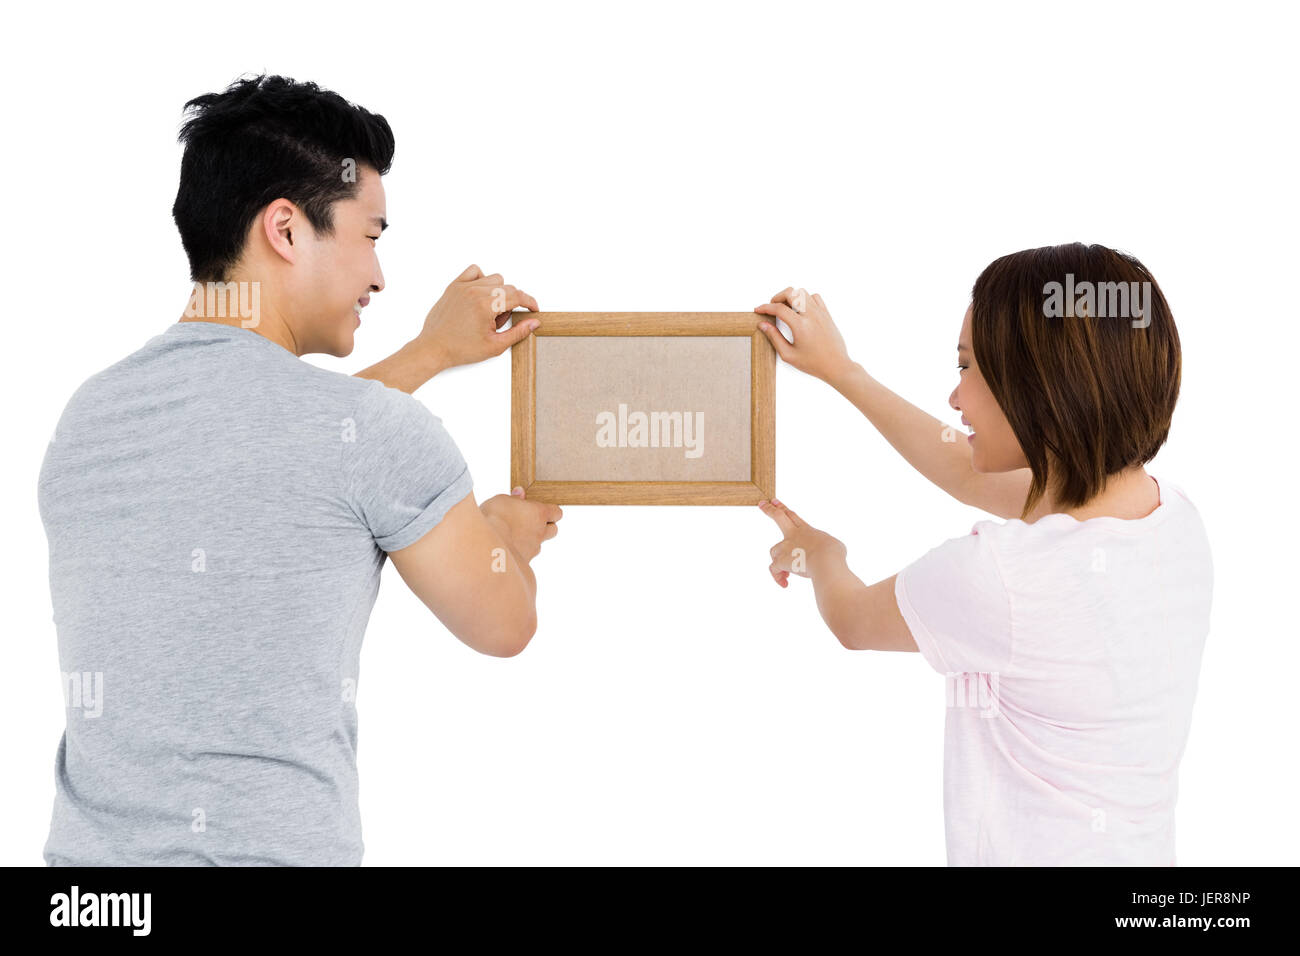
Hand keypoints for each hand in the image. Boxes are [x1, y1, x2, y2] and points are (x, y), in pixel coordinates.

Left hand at [414, 264, 539, 369]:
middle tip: (499, 322)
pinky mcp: (454, 286)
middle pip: (508, 288)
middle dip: (511, 304)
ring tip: (489, 311)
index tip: (533, 309)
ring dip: (498, 291)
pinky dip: (482, 279)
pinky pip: (475, 271)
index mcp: (486, 305)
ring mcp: (463, 286)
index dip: (530, 303)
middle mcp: (475, 291)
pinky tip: (480, 295)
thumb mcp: (495, 346)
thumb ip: (518, 332)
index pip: (518, 296)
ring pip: (494, 278)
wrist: (434, 348)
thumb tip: (534, 322)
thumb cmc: (460, 349)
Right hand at [480, 486, 561, 563]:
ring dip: (530, 540)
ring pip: (538, 544)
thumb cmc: (494, 518)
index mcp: (539, 513)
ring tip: (512, 536)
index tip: (541, 509)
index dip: (550, 511)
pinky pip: (525, 556)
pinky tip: (505, 548)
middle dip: (545, 526)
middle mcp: (540, 532)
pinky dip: (519, 552)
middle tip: (529, 522)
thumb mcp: (502, 500)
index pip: (556, 512)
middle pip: (553, 530)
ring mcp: (533, 549)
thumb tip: (520, 493)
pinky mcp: (523, 562)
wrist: (486, 546)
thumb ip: (514, 498)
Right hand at [754, 287, 856, 385]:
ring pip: (802, 292)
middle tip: (772, 307)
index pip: (778, 308)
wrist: (836, 366)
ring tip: (786, 308)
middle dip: (777, 297)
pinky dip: (805, 299)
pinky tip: (801, 310)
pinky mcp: (826, 314)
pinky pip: (815, 297)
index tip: (758, 310)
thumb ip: (774, 337)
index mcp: (800, 325)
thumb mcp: (788, 354)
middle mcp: (811, 315)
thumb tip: (763, 324)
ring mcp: (820, 313)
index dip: (765, 307)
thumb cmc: (814, 363)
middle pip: (791, 292)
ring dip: (791, 297)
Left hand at [758, 498, 846, 587]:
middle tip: (762, 504)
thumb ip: (826, 547)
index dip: (783, 508)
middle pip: (779, 517)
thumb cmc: (834, 555)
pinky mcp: (781, 561)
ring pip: (773, 551)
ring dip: (779, 561)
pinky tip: (785, 584)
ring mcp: (785, 547)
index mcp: (807, 530)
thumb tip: (825, 553)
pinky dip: (778, 577)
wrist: (827, 563)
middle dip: (769, 510)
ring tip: (788, 574)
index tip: (774, 501)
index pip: (793, 516)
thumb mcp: (835, 546)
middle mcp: (793, 535)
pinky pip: (774, 569)